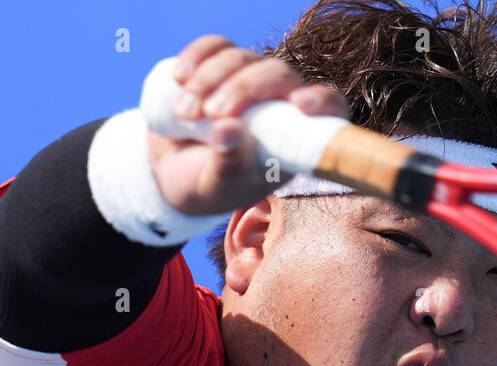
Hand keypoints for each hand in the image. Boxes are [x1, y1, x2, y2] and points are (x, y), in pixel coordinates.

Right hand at [147, 35, 349, 217]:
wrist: (170, 174)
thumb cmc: (206, 187)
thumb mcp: (217, 186)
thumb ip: (227, 164)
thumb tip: (229, 128)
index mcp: (293, 137)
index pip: (326, 109)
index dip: (322, 102)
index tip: (300, 104)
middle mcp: (278, 102)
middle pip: (277, 74)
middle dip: (243, 88)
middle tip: (212, 113)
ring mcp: (249, 80)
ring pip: (241, 57)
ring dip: (208, 80)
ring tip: (184, 112)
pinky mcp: (219, 65)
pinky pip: (214, 46)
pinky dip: (196, 56)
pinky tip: (179, 76)